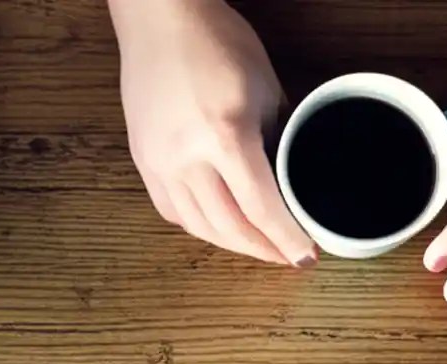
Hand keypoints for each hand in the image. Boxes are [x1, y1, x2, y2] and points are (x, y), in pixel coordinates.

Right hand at [110, 0, 316, 266]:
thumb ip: (274, 137)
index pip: (260, 208)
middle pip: (227, 227)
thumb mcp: (266, 89)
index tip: (304, 257)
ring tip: (254, 246)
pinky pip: (170, 209)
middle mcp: (187, 158)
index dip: (285, 239)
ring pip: (196, 226)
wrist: (161, 22)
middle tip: (284, 257)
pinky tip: (216, 225)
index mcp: (225, 137)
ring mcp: (159, 163)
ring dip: (229, 242)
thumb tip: (285, 177)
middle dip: (260, 249)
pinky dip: (197, 225)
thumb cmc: (217, 43)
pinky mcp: (142, 161)